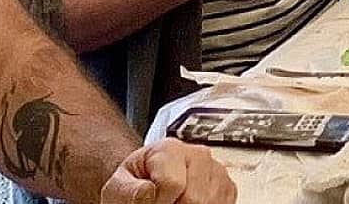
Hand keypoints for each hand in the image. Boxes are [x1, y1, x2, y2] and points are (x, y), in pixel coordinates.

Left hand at [100, 138, 235, 203]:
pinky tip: (186, 202)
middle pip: (194, 199)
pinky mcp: (227, 189)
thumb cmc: (137, 183)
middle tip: (162, 202)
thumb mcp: (121, 185)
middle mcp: (198, 155)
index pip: (172, 183)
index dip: (158, 201)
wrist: (148, 182)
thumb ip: (130, 190)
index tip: (150, 200)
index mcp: (170, 149)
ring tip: (174, 201)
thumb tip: (149, 192)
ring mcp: (216, 172)